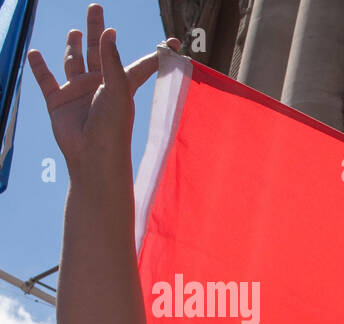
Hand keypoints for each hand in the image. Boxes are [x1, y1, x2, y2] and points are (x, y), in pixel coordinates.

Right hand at [26, 5, 179, 175]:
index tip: (174, 41)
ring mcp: (78, 92)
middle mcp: (100, 84)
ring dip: (73, 46)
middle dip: (97, 29)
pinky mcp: (58, 101)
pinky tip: (35, 54)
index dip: (158, 54)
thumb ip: (113, 62)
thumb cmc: (113, 127)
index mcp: (122, 84)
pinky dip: (39, 67)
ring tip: (75, 31)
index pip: (142, 64)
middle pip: (99, 50)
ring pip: (73, 61)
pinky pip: (45, 79)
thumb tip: (109, 33)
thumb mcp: (118, 91)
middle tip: (96, 7)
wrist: (92, 155)